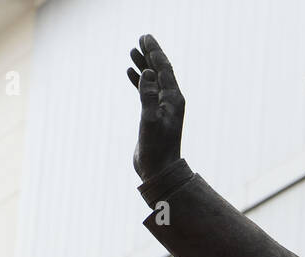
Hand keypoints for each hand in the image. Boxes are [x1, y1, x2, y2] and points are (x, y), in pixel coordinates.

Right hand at [127, 34, 183, 180]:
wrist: (159, 171)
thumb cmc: (156, 149)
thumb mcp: (150, 120)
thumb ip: (148, 95)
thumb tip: (147, 72)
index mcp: (173, 100)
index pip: (164, 69)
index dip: (155, 52)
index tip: (145, 37)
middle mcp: (171, 102)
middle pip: (160, 71)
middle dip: (150, 55)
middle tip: (141, 39)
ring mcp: (163, 109)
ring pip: (152, 81)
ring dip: (143, 66)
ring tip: (132, 52)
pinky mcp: (154, 116)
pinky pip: (147, 92)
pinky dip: (139, 81)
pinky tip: (130, 73)